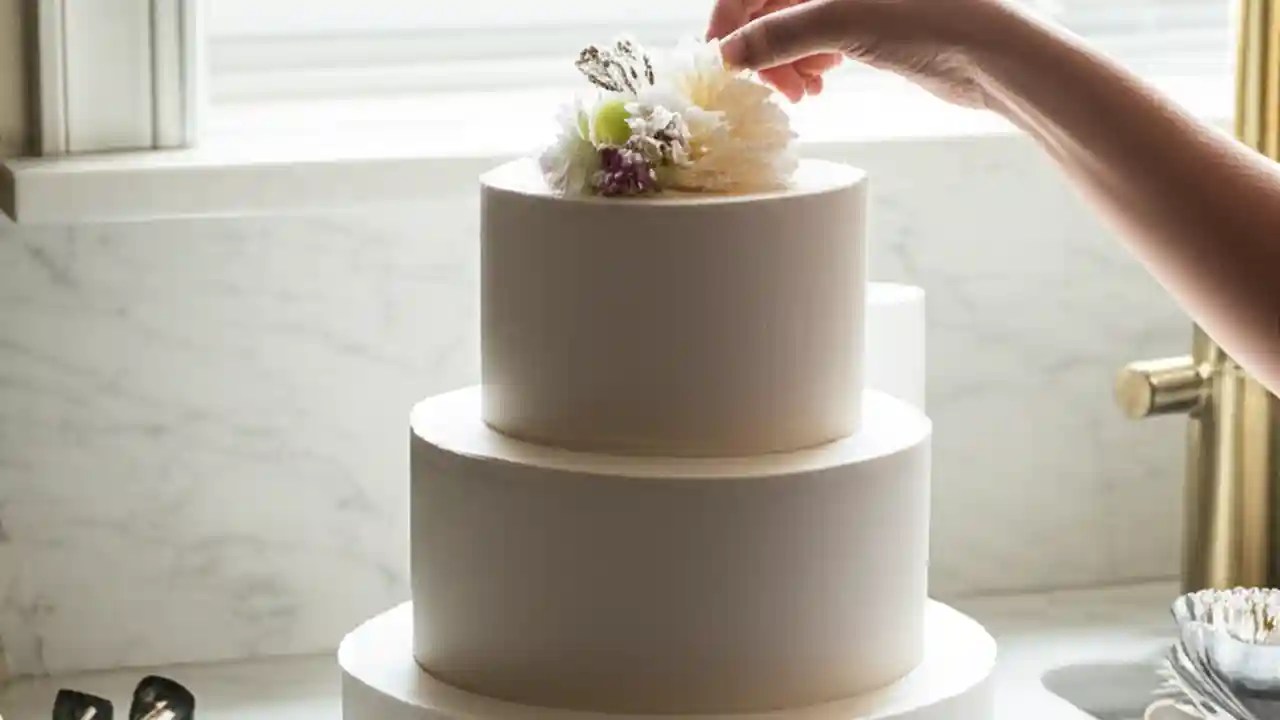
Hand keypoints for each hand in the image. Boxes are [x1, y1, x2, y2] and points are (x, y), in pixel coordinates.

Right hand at [708, 0, 1018, 107]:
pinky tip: (820, 82)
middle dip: (763, 48)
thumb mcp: (841, 21)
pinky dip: (808, 63)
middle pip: (769, 6)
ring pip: (790, 27)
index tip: (722, 60)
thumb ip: (778, 35)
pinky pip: (814, 40)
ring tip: (806, 89)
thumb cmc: (928, 17)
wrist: (990, 51)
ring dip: (786, 62)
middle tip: (774, 86)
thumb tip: (728, 55)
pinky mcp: (866, 24)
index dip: (731, 19)